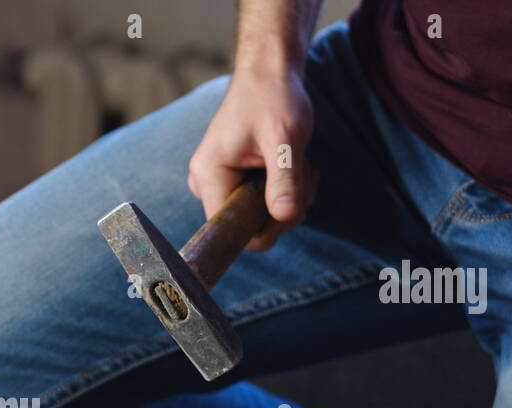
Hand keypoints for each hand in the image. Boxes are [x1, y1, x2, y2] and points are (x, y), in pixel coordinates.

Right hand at [187, 69, 318, 250]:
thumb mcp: (285, 137)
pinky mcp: (231, 181)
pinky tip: (296, 166)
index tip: (293, 200)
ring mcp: (218, 184)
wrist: (268, 72)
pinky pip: (260, 205)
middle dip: (285, 208)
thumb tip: (284, 217)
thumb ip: (284, 178)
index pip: (231, 232)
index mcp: (210, 176)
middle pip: (248, 228)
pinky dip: (285, 191)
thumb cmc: (274, 97)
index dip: (267, 228)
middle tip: (305, 174)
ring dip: (290, 198)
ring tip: (302, 164)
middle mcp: (206, 184)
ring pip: (259, 218)